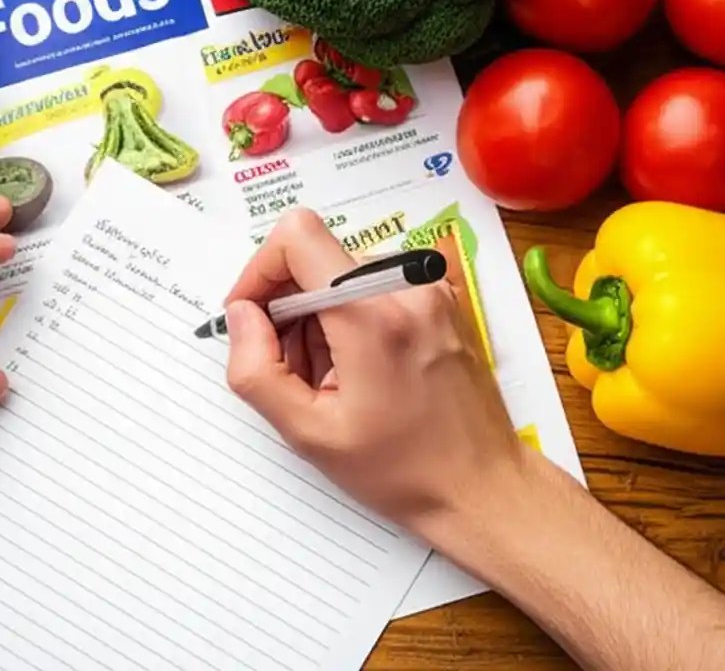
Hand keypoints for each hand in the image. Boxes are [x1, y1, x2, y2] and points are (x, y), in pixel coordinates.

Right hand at [223, 210, 526, 537]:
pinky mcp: (440, 301)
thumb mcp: (310, 434)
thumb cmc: (406, 470)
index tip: (251, 316)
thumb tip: (241, 317)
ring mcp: (430, 290)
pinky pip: (373, 289)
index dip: (259, 271)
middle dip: (288, 311)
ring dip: (319, 322)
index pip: (297, 237)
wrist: (483, 488)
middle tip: (297, 374)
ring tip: (335, 384)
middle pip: (316, 261)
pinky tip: (360, 374)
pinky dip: (351, 322)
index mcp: (373, 315)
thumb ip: (257, 370)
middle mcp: (408, 287)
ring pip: (341, 277)